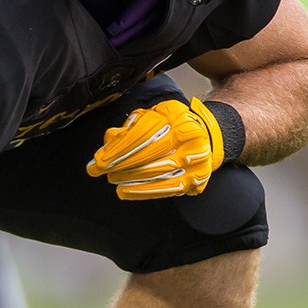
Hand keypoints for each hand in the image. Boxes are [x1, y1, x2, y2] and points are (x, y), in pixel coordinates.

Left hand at [87, 97, 224, 199]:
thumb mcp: (154, 115)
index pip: (142, 133)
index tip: (99, 159)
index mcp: (175, 117)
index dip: (118, 148)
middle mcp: (187, 136)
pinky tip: (126, 191)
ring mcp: (194, 159)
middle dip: (120, 164)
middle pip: (148, 153)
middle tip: (100, 171)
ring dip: (129, 179)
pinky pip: (166, 188)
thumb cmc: (173, 125)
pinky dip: (143, 192)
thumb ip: (131, 125)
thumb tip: (110, 141)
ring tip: (112, 180)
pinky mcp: (196, 178)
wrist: (208, 136)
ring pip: (156, 173)